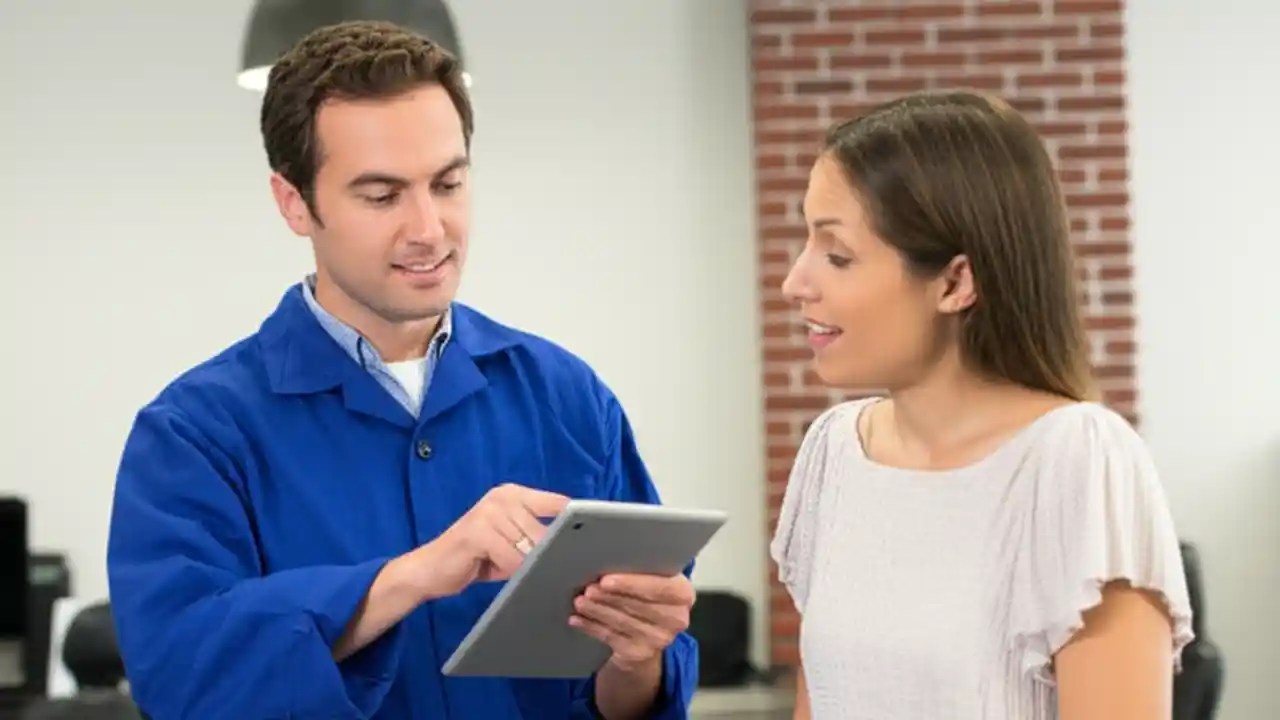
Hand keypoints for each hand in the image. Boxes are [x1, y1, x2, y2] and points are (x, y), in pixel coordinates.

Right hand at [415, 483, 569, 597]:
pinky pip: (511, 556)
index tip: (594, 541)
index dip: (578, 522)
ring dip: (533, 565)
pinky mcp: (477, 531)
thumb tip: (577, 548)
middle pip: (546, 529)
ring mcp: (489, 511)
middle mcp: (503, 496)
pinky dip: (515, 570)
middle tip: (562, 571)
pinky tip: (509, 575)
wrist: (431, 569)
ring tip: (534, 576)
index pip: (558, 503)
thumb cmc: (478, 559)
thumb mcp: (513, 545)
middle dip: (553, 554)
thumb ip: (537, 540)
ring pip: (530, 545)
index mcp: (515, 494)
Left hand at [569, 572, 694, 671]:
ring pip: (622, 621)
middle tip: (588, 588)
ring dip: (597, 610)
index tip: (607, 579)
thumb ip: (643, 564)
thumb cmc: (649, 593)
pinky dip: (592, 626)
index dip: (632, 584)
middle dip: (609, 596)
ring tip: (580, 600)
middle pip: (638, 605)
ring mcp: (659, 639)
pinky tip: (578, 618)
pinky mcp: (640, 653)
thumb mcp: (654, 575)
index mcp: (683, 593)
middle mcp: (677, 618)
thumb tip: (607, 552)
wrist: (650, 631)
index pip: (660, 587)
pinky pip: (611, 637)